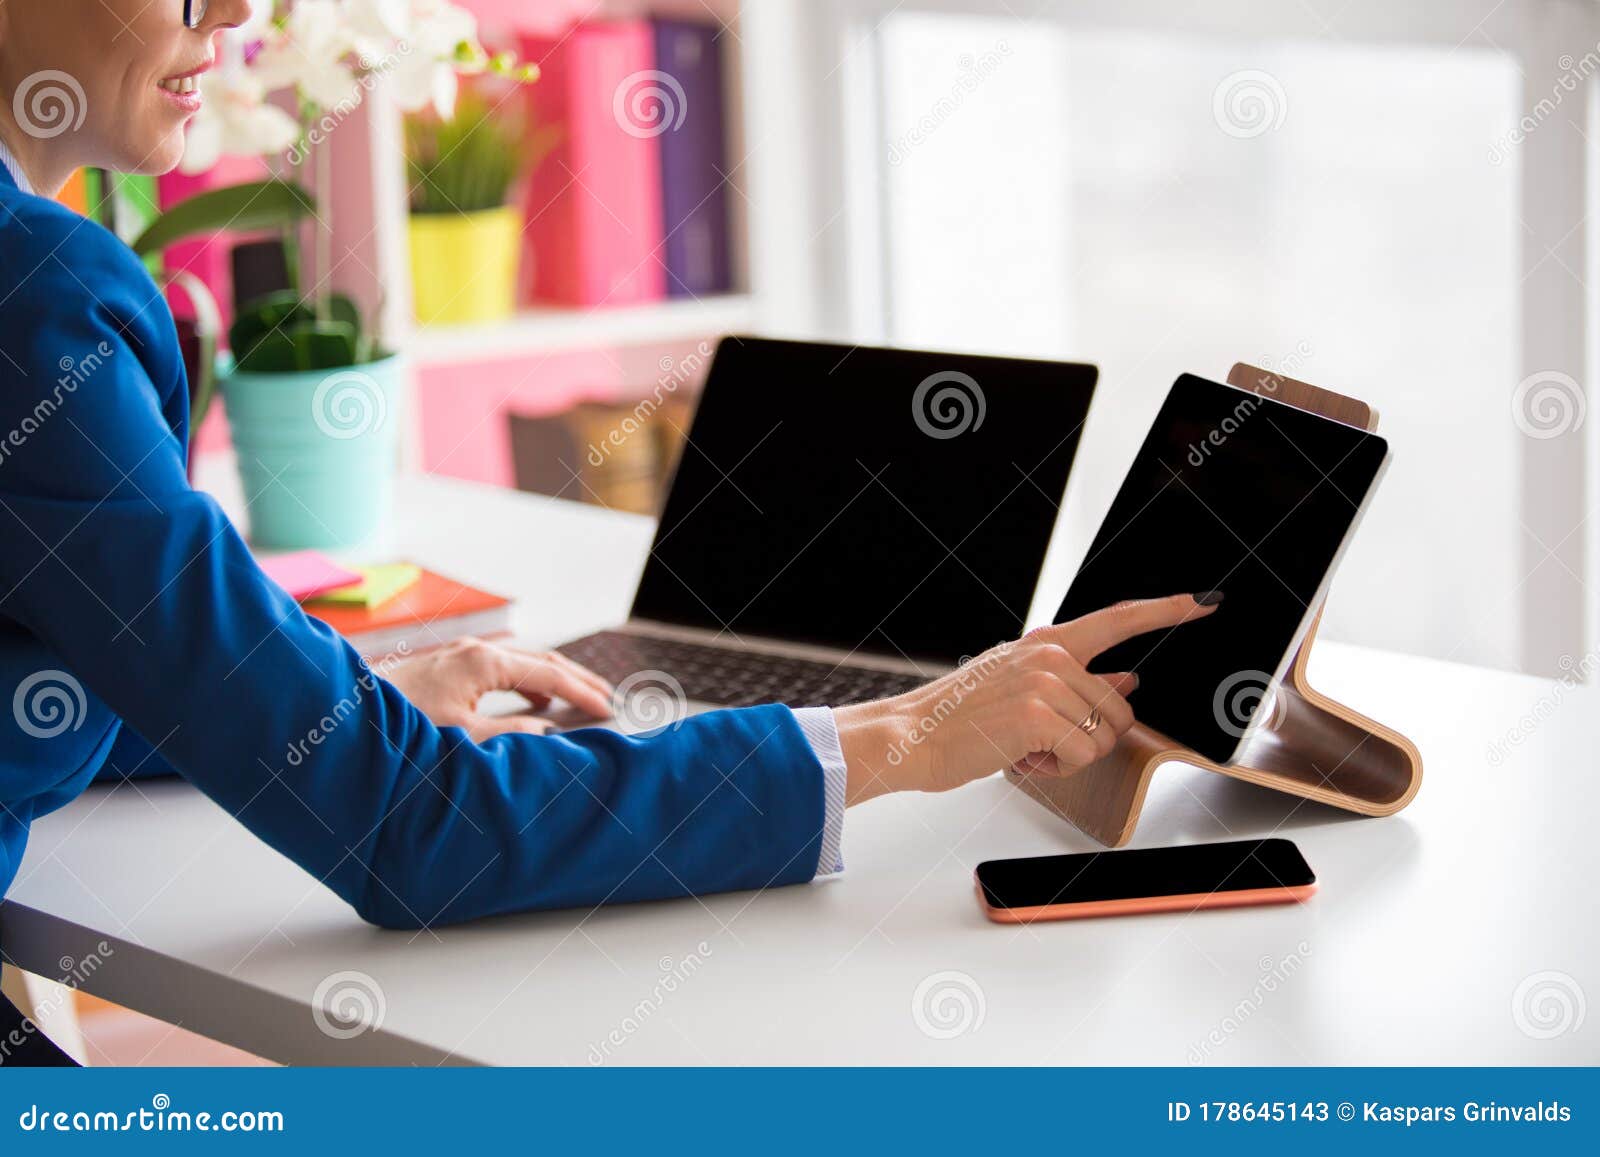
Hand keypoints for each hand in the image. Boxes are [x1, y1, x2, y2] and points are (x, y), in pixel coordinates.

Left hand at [385, 638, 613, 741]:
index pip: (548, 675)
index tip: (608, 709)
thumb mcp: (462, 738)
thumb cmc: (400, 728)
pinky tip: (537, 704)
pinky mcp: (450, 667)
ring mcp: (461, 656)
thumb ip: (510, 735)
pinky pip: (504, 670)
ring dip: (555, 681)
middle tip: (610, 699)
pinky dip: (530, 685)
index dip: (582, 693)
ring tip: (582, 700)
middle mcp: (475, 651)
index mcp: (483, 662)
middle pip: (542, 661)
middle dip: (578, 680)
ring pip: (523, 663)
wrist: (347, 715)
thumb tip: (547, 731)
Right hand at [833, 593, 1220, 803]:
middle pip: (1118, 709)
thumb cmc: (957, 718)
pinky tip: (1020, 757)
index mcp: (1045, 644)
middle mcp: (1049, 656)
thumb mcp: (1020, 688)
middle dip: (1089, 738)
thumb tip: (1128, 679)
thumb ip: (1076, 682)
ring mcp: (1045, 682)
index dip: (1166, 610)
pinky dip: (1055, 769)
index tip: (1203, 601)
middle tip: (1037, 741)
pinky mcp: (1038, 714)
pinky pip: (1080, 756)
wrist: (910, 736)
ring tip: (1023, 747)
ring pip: (1102, 738)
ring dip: (1068, 756)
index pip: (1117, 619)